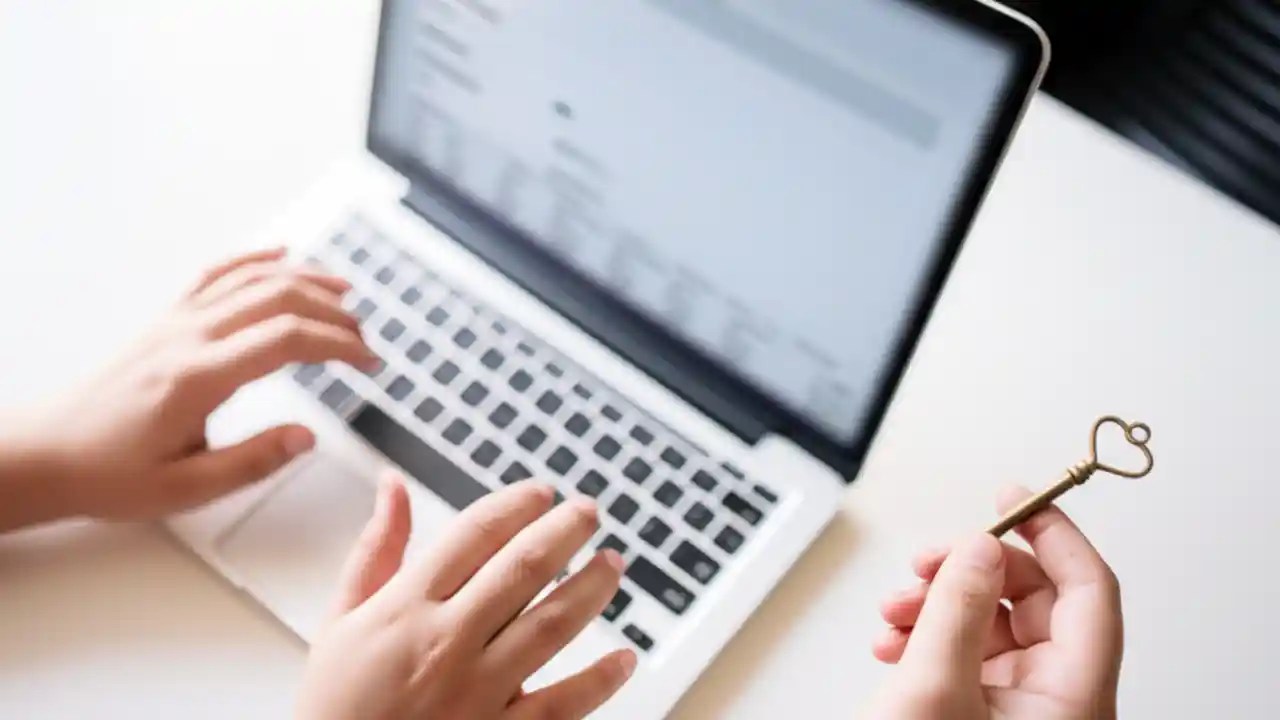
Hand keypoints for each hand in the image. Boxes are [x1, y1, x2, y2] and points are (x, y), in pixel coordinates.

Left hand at [0, 248, 376, 528]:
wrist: (48, 454)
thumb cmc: (109, 473)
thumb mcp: (186, 488)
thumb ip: (252, 462)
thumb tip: (306, 438)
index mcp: (198, 377)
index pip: (287, 340)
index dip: (339, 346)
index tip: (368, 362)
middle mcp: (189, 337)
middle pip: (279, 299)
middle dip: (333, 314)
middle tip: (365, 340)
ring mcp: (176, 322)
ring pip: (252, 280)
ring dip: (305, 280)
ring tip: (345, 295)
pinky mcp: (167, 321)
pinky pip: (216, 275)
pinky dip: (253, 259)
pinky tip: (280, 255)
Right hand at [298, 475, 636, 719]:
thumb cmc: (337, 704)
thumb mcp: (341, 620)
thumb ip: (376, 549)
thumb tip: (394, 484)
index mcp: (405, 608)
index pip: (474, 534)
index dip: (516, 504)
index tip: (541, 493)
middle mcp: (445, 642)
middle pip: (523, 568)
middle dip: (566, 531)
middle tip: (589, 512)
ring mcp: (476, 691)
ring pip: (551, 625)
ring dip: (591, 588)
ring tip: (612, 564)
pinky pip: (562, 704)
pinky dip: (600, 680)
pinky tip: (624, 657)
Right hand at [866, 487, 1123, 719]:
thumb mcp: (933, 688)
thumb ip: (958, 612)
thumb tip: (979, 549)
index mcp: (1073, 699)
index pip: (1089, 591)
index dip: (1054, 535)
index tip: (1015, 499)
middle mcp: (1057, 702)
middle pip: (1034, 602)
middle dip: (970, 573)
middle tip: (927, 563)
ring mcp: (1022, 710)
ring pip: (993, 625)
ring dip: (938, 605)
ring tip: (895, 612)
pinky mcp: (986, 715)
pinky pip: (969, 654)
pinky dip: (929, 637)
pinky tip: (894, 643)